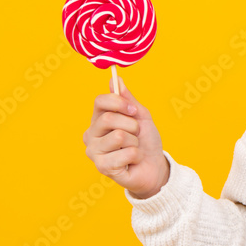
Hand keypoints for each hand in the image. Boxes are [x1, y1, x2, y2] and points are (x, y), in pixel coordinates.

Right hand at [83, 77, 169, 199]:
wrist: (154, 166)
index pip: (100, 101)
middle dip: (132, 126)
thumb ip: (128, 100)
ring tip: (133, 149)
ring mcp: (94, 152)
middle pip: (109, 118)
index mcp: (98, 120)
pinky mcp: (102, 167)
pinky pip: (126, 153)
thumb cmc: (146, 142)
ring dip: (135, 142)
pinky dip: (136, 155)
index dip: (119, 102)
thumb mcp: (140, 117)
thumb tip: (115, 78)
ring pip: (119, 136)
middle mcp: (91, 135)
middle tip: (136, 135)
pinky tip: (132, 161)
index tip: (134, 111)